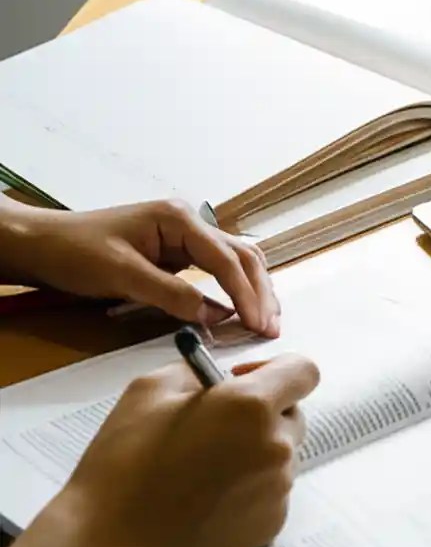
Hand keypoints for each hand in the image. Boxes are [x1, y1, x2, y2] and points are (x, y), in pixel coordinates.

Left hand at [0, 198, 279, 335]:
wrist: (43, 245)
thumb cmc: (74, 251)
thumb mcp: (120, 274)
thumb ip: (168, 293)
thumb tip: (212, 316)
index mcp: (178, 219)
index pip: (226, 259)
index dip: (245, 293)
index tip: (257, 324)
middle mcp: (190, 224)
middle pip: (243, 256)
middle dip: (261, 292)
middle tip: (272, 327)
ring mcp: (186, 238)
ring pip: (237, 262)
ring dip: (255, 291)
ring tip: (267, 322)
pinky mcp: (179, 254)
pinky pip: (218, 271)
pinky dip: (236, 291)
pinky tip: (243, 312)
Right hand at [0, 355, 318, 546]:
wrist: (111, 543)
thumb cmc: (124, 461)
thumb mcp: (150, 390)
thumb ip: (198, 372)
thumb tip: (224, 378)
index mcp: (251, 406)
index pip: (304, 371)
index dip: (277, 369)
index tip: (241, 380)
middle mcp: (277, 446)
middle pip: (292, 414)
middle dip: (262, 412)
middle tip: (215, 426)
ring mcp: (279, 489)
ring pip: (280, 454)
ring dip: (254, 451)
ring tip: (204, 468)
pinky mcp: (273, 523)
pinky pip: (272, 490)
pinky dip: (250, 487)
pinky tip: (208, 497)